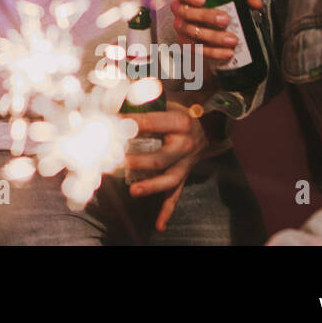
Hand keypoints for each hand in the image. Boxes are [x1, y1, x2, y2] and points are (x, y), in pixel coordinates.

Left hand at [126, 103, 208, 230]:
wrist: (209, 127)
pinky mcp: (184, 176)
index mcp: (179, 122)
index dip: (132, 123)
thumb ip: (144, 101)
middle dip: (139, 162)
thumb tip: (115, 97)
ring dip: (151, 186)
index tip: (112, 123)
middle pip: (161, 158)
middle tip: (118, 162)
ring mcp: (186, 163)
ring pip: (169, 179)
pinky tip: (158, 225)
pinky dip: (167, 211)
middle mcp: (185, 145)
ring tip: (133, 191)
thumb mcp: (167, 102)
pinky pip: (176, 195)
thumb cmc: (179, 113)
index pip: (152, 123)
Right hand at [168, 0, 263, 72]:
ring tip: (232, 39)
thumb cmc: (224, 2)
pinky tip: (227, 52)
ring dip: (213, 37)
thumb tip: (255, 3)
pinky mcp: (188, 44)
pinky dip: (214, 52)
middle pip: (186, 12)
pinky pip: (198, 49)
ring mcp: (183, 28)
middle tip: (225, 20)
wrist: (221, 25)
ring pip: (192, 32)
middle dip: (205, 16)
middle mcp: (180, 10)